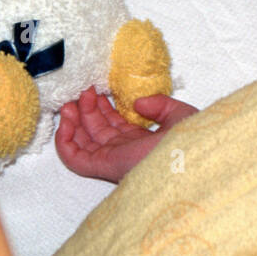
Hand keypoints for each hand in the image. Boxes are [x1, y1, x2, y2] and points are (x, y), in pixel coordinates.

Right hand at [56, 86, 198, 182]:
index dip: (102, 107)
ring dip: (72, 122)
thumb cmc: (191, 142)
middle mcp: (123, 151)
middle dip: (85, 110)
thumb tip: (138, 103)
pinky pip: (74, 157)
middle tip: (83, 91)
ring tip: (70, 102)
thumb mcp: (179, 116)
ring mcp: (111, 159)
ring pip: (82, 142)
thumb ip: (161, 105)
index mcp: (140, 141)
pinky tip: (66, 121)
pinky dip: (65, 140)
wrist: (189, 160)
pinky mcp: (103, 166)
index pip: (113, 124)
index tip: (97, 89)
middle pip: (95, 130)